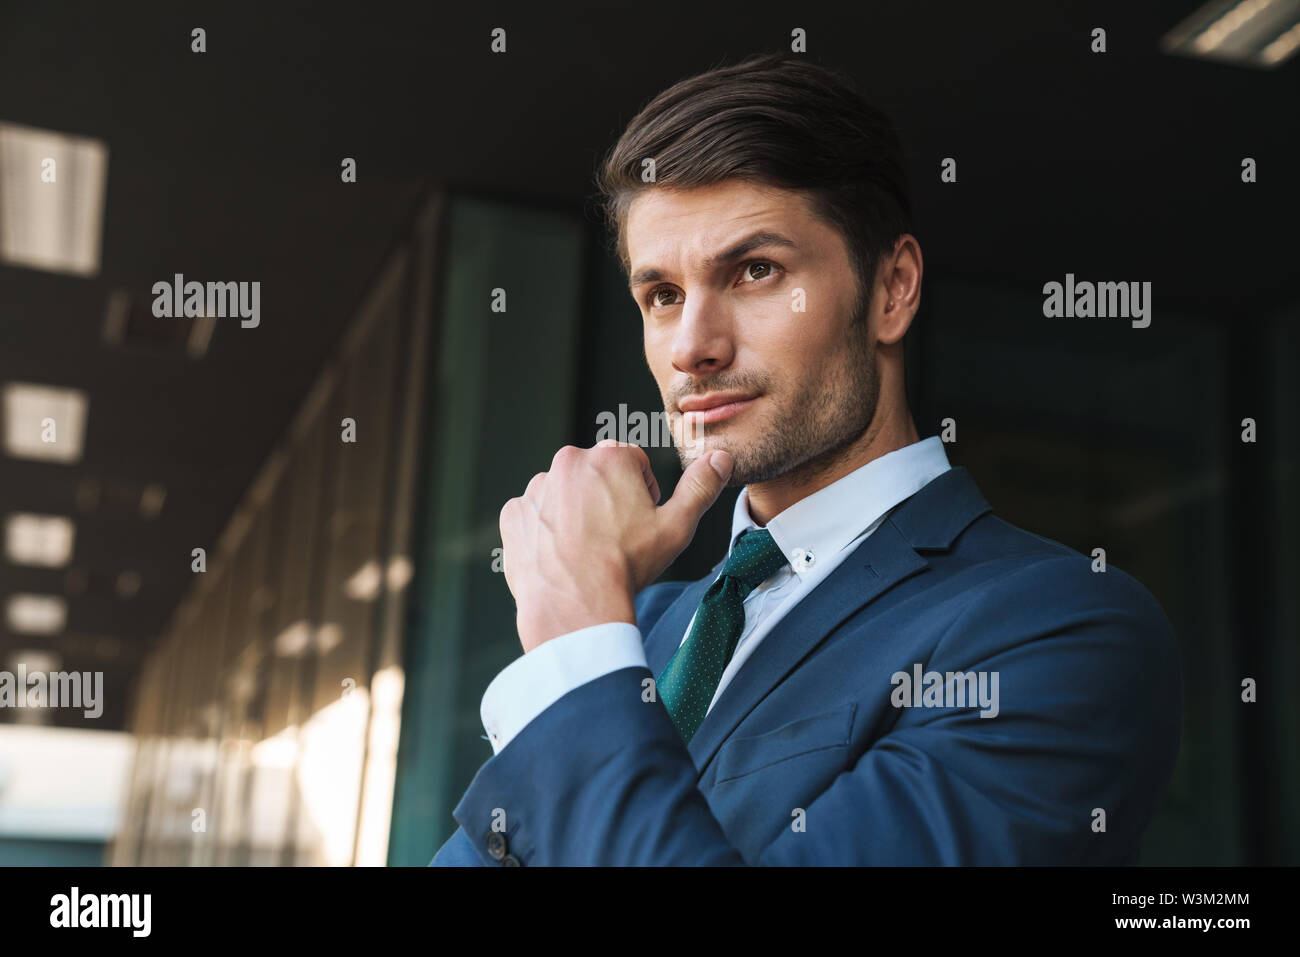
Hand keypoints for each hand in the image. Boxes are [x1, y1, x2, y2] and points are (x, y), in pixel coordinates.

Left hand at [500, 440, 732, 652]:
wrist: (576, 607)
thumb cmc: (627, 567)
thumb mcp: (677, 527)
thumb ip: (701, 487)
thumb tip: (720, 459)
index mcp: (610, 457)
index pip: (632, 462)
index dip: (642, 493)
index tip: (639, 521)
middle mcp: (568, 462)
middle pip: (595, 474)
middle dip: (606, 498)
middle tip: (615, 538)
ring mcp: (536, 488)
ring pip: (563, 493)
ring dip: (574, 512)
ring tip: (586, 549)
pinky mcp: (513, 514)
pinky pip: (533, 514)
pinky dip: (545, 530)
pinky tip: (560, 554)